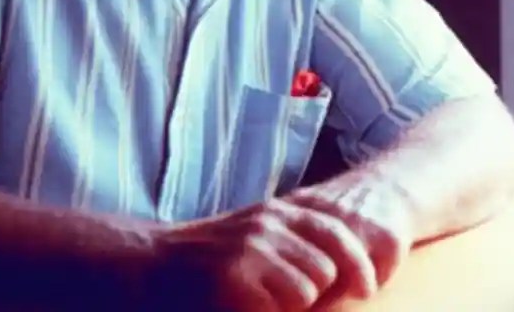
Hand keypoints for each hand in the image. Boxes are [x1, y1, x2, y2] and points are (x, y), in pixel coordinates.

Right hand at [143, 177, 411, 310]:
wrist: (146, 265)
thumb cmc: (206, 259)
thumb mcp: (255, 235)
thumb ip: (294, 241)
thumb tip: (350, 269)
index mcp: (277, 212)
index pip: (337, 232)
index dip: (359, 263)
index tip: (366, 288)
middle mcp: (267, 224)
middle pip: (327, 269)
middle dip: (317, 294)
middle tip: (282, 300)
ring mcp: (251, 248)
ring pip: (306, 290)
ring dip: (290, 306)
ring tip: (258, 301)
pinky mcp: (234, 277)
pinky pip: (279, 306)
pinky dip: (267, 311)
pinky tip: (242, 305)